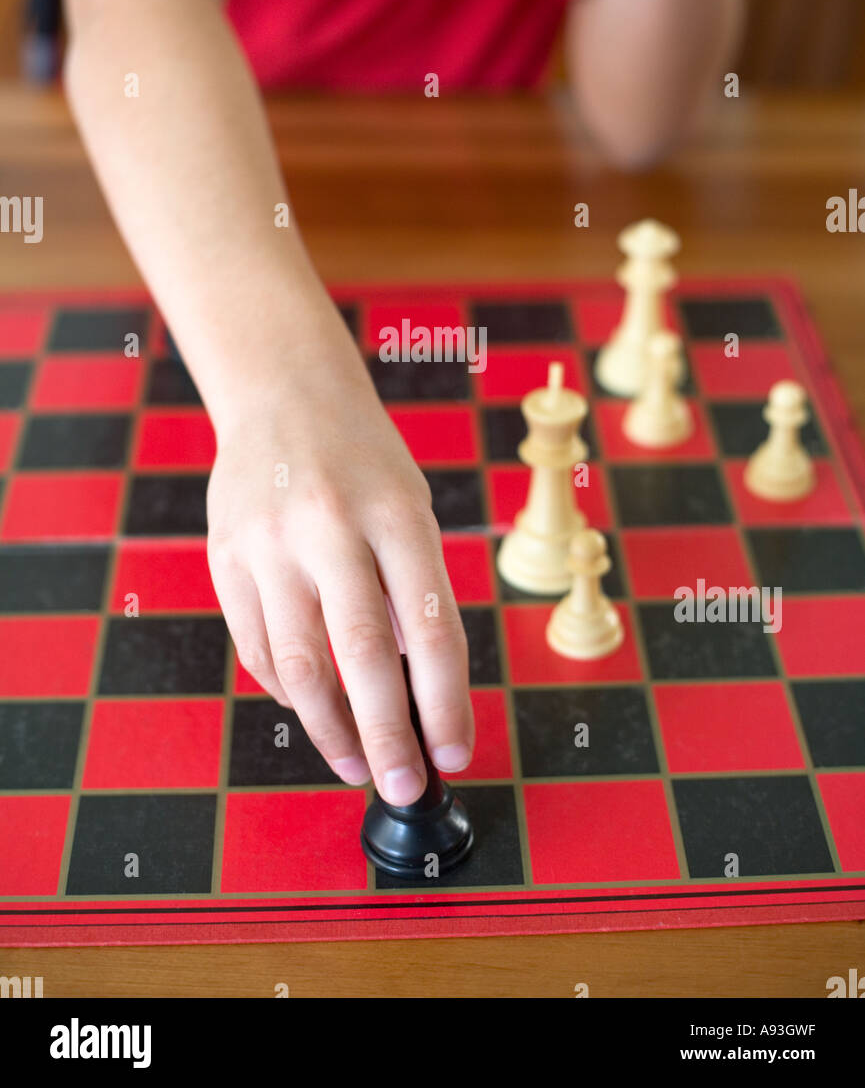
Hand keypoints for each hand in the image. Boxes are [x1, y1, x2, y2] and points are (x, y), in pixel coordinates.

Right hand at [206, 343, 473, 805]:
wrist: (283, 395)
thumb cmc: (364, 462)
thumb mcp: (410, 508)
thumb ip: (412, 592)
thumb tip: (417, 698)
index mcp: (397, 514)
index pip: (429, 628)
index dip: (444, 703)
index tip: (453, 754)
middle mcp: (332, 529)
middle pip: (361, 655)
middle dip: (388, 736)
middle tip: (403, 786)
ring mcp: (271, 544)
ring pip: (298, 665)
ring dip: (330, 730)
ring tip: (357, 765)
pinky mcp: (226, 557)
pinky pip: (256, 647)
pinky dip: (286, 691)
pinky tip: (310, 709)